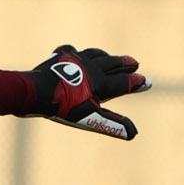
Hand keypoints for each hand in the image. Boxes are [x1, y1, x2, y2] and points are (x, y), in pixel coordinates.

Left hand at [25, 45, 151, 139]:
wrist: (36, 91)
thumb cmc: (64, 107)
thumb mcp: (90, 118)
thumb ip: (111, 124)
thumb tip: (133, 134)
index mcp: (101, 82)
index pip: (122, 83)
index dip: (135, 83)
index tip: (146, 82)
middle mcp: (92, 67)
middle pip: (112, 64)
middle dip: (124, 64)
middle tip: (134, 63)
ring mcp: (76, 59)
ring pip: (95, 54)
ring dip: (105, 56)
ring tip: (110, 57)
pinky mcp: (60, 56)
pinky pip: (72, 51)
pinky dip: (77, 53)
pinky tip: (76, 53)